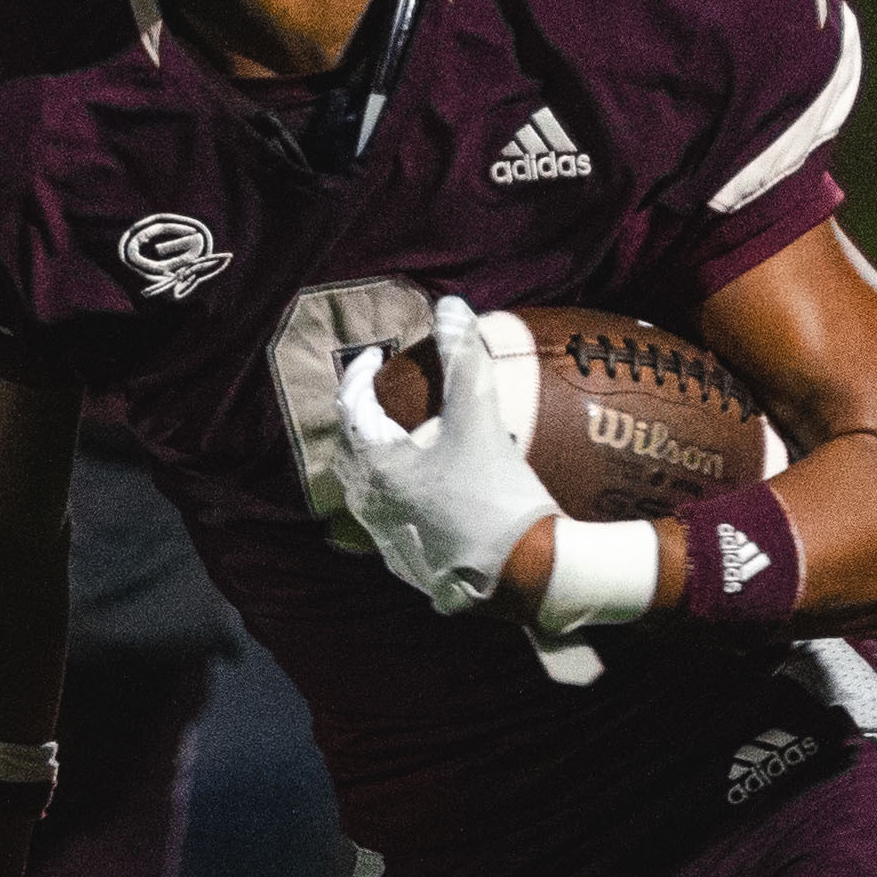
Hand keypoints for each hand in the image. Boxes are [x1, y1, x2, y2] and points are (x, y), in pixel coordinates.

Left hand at [335, 297, 557, 618]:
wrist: (527, 571)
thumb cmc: (496, 490)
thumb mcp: (478, 415)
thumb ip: (462, 356)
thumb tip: (450, 305)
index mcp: (376, 467)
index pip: (349, 409)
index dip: (359, 375)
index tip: (375, 355)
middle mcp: (372, 507)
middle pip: (348, 454)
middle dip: (359, 420)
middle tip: (381, 398)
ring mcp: (390, 542)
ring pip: (365, 494)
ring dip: (375, 461)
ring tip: (402, 442)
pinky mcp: (415, 568)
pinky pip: (391, 525)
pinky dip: (399, 498)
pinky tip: (428, 493)